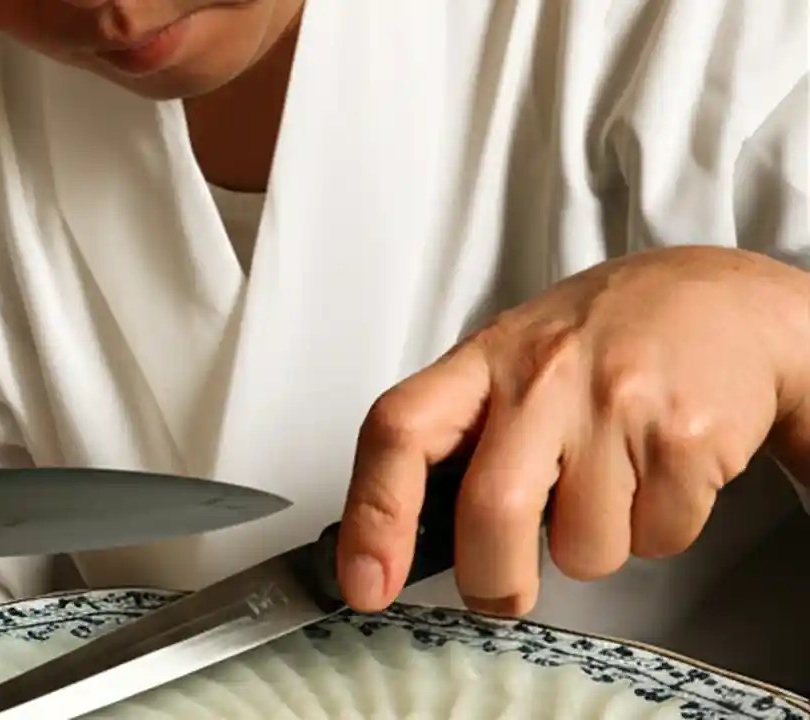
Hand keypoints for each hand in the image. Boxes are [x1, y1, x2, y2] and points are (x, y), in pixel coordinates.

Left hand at [337, 245, 809, 615]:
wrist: (728, 302)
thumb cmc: (604, 339)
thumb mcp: (515, 358)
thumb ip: (462, 432)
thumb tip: (401, 537)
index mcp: (485, 360)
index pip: (400, 429)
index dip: (373, 515)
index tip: (363, 585)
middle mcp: (544, 376)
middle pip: (492, 513)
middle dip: (493, 581)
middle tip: (503, 588)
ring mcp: (617, 403)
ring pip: (585, 550)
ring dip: (595, 546)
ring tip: (612, 481)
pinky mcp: (687, 436)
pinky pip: (656, 540)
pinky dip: (656, 531)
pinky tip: (658, 473)